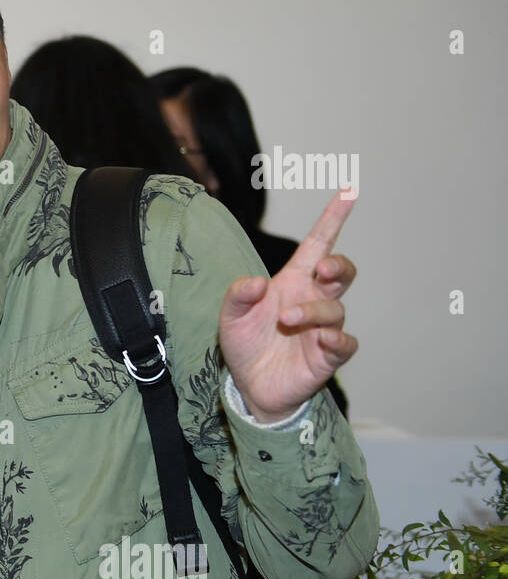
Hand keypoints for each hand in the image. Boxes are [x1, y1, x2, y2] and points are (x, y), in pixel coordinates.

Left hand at [219, 192, 359, 422]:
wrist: (250, 386)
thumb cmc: (245, 343)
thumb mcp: (230, 316)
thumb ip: (237, 295)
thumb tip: (257, 282)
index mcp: (293, 282)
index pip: (319, 244)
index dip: (333, 219)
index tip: (348, 192)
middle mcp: (313, 300)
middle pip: (342, 272)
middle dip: (339, 266)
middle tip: (321, 270)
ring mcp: (324, 328)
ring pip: (335, 310)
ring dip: (313, 311)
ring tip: (287, 319)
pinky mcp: (328, 355)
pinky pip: (345, 343)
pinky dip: (337, 339)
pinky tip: (320, 339)